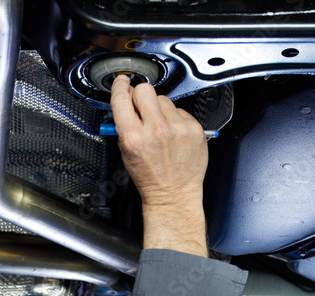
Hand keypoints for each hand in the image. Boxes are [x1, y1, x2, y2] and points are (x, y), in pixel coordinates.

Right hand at [109, 75, 207, 255]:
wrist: (173, 195)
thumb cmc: (150, 178)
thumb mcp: (126, 153)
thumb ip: (124, 125)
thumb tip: (126, 102)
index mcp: (134, 138)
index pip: (122, 98)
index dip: (120, 86)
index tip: (122, 82)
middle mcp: (156, 131)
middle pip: (145, 90)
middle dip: (141, 97)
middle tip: (142, 110)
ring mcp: (178, 129)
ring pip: (164, 99)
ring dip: (160, 109)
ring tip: (160, 129)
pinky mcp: (194, 129)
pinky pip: (181, 111)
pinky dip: (176, 119)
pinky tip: (173, 134)